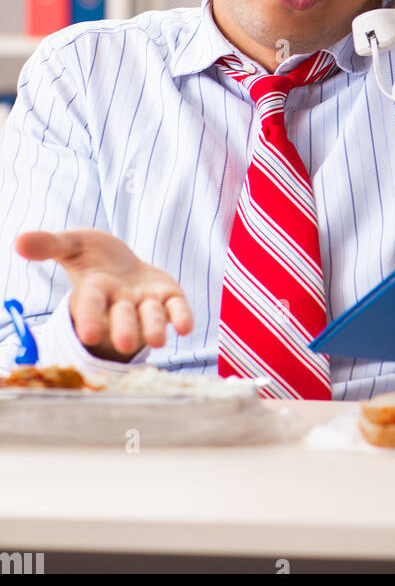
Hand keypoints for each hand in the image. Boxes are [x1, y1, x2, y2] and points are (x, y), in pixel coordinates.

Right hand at [14, 228, 193, 361]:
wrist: (122, 264)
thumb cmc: (93, 256)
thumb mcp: (71, 244)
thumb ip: (49, 244)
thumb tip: (18, 242)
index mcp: (94, 290)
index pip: (91, 305)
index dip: (91, 318)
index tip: (89, 334)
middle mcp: (120, 302)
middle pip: (123, 318)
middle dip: (125, 329)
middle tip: (128, 343)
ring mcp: (145, 302)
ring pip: (151, 317)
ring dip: (154, 327)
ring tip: (158, 341)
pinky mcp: (167, 296)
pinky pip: (176, 308)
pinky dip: (181, 316)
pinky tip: (187, 326)